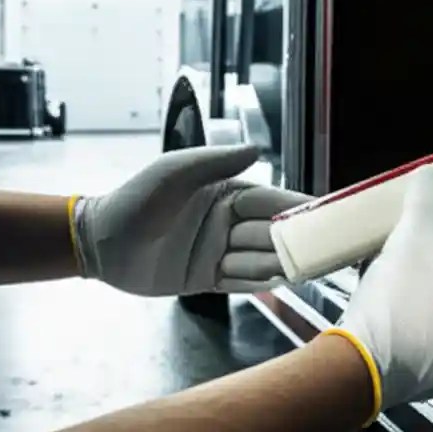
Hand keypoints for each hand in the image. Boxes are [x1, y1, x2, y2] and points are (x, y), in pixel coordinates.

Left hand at [72, 145, 310, 296]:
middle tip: (326, 249)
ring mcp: (221, 252)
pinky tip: (278, 280)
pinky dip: (262, 282)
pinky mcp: (208, 279)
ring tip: (284, 265)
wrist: (100, 243)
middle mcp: (231, 224)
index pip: (276, 203)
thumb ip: (215, 160)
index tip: (332, 216)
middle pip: (276, 236)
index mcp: (229, 194)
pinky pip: (245, 283)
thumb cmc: (136, 200)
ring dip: (275, 264)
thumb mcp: (174, 172)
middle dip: (295, 242)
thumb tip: (258, 148)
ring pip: (264, 261)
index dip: (303, 210)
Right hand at [334, 166, 432, 413]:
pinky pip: (415, 328)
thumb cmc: (396, 307)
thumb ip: (427, 206)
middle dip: (431, 249)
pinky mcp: (420, 374)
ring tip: (385, 261)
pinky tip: (377, 298)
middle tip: (404, 232)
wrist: (358, 374)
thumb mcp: (411, 242)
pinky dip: (401, 309)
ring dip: (414, 279)